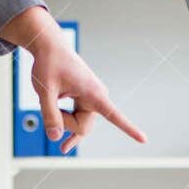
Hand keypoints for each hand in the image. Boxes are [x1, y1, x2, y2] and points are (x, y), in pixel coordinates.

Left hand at [0, 7, 146, 154]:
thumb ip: (50, 114)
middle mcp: (97, 98)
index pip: (114, 115)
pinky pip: (76, 120)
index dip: (129, 129)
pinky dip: (64, 118)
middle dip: (64, 124)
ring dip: (62, 120)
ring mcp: (92, 101)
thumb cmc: (49, 64)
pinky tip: (57, 114)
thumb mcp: (45, 90)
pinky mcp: (86, 102)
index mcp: (93, 93)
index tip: (144, 140)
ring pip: (78, 125)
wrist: (50, 48)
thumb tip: (55, 138)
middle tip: (48, 105)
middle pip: (82, 128)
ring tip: (52, 101)